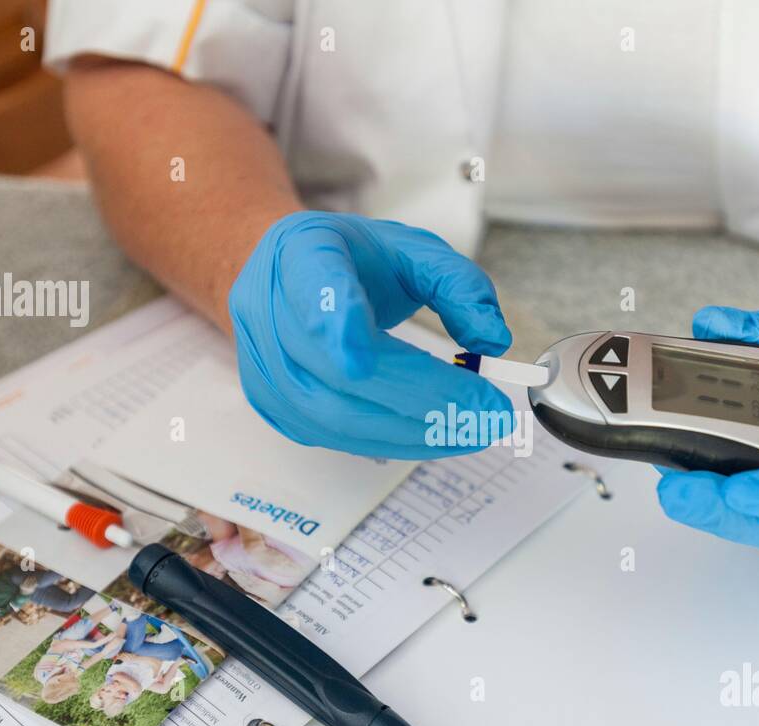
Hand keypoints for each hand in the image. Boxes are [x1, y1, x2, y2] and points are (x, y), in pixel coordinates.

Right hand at [229, 211, 513, 457]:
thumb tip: (494, 340)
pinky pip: (337, 438)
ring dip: (416, 432)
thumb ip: (458, 284)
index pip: (312, 290)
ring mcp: (264, 369)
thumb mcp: (410, 250)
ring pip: (337, 417)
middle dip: (423, 399)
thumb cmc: (351, 265)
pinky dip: (397, 441)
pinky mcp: (276, 410)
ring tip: (476, 429)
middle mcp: (267, 315)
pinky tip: (440, 435)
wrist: (285, 280)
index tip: (360, 360)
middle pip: (338, 373)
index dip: (334, 325)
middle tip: (488, 413)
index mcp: (299, 257)